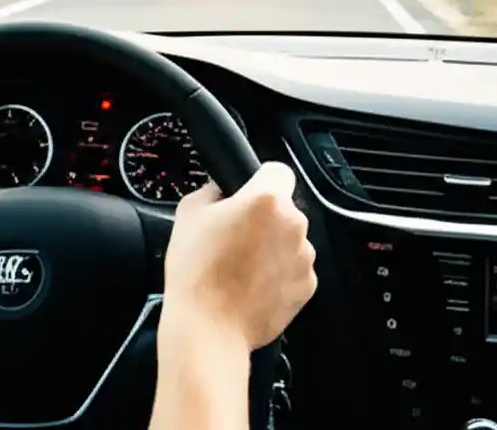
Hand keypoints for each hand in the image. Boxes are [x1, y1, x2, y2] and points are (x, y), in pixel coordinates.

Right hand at [161, 162, 316, 351]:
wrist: (208, 326)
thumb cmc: (197, 272)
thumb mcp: (190, 213)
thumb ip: (212, 191)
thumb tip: (221, 189)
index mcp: (266, 200)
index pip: (278, 170)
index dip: (260, 179)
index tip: (248, 192)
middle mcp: (294, 224)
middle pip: (284, 209)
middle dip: (264, 219)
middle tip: (234, 236)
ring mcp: (304, 257)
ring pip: (290, 240)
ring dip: (272, 247)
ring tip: (240, 266)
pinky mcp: (307, 286)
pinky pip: (294, 269)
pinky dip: (278, 274)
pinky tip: (251, 284)